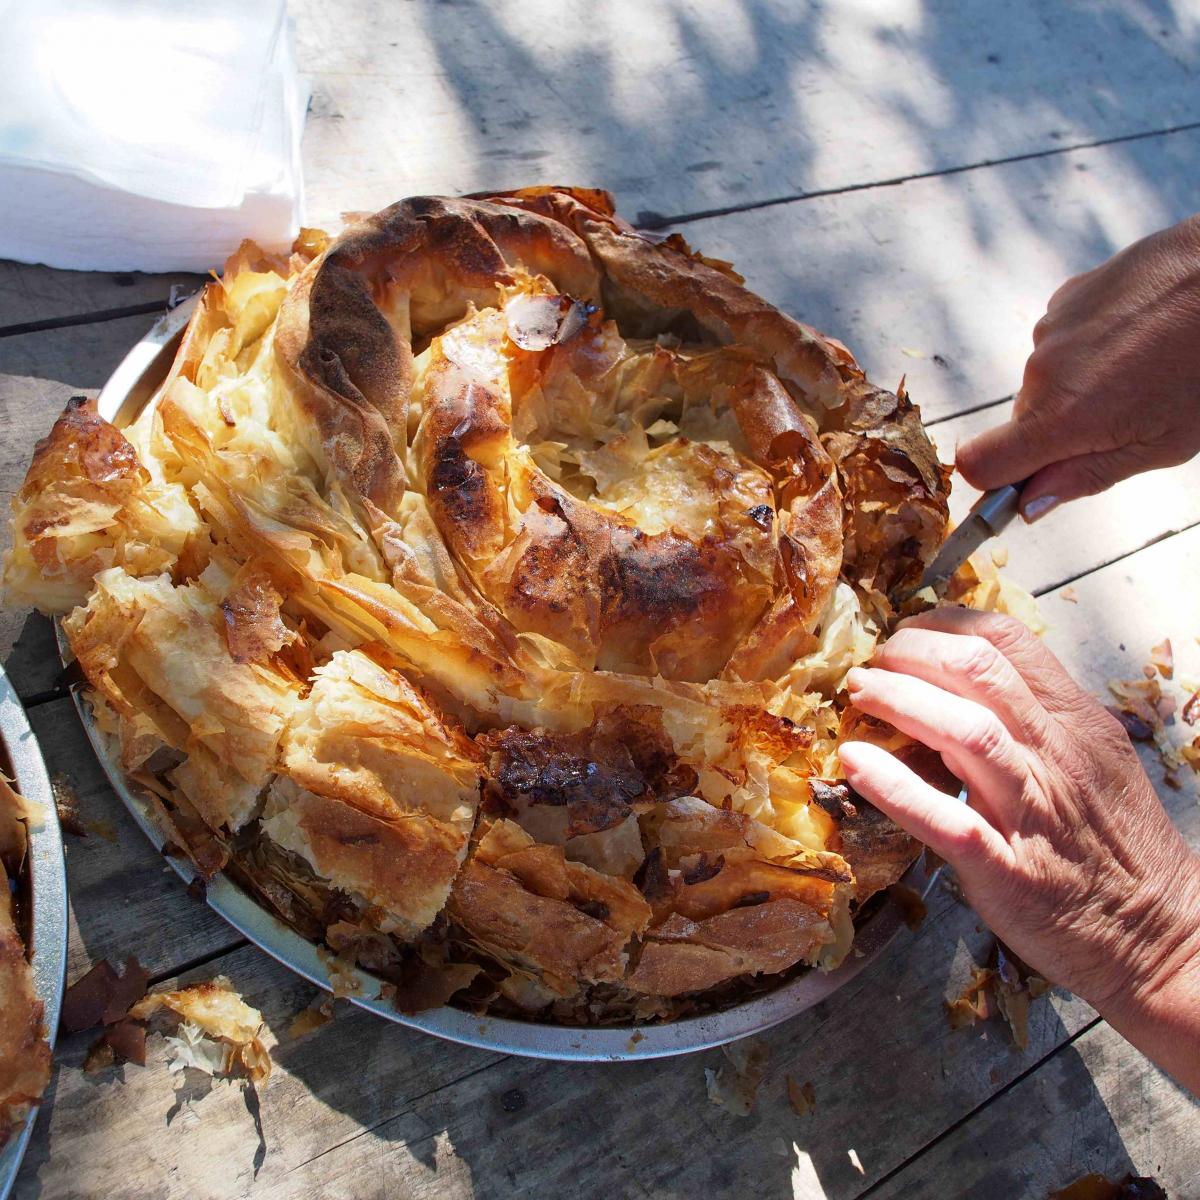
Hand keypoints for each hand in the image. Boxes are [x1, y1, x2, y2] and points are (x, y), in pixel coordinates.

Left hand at [837, 607, 1199, 1090]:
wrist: (1158, 937)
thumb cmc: (1114, 844)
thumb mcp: (1091, 758)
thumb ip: (1035, 715)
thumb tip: (964, 677)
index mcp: (1076, 722)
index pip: (1008, 641)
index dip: (944, 625)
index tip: (906, 632)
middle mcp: (1056, 756)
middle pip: (978, 672)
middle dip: (912, 653)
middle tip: (874, 662)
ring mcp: (1032, 812)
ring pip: (965, 732)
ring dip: (899, 702)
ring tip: (860, 694)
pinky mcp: (1007, 872)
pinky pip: (946, 820)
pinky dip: (895, 788)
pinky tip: (855, 764)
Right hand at [956, 214, 1199, 521]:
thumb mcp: (1162, 444)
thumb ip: (1085, 476)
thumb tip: (1028, 506)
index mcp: (1063, 417)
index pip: (979, 463)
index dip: (994, 483)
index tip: (1024, 486)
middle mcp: (1042, 372)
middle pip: (1023, 424)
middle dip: (1059, 432)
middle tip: (1123, 419)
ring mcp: (1051, 329)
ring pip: (1045, 382)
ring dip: (1078, 386)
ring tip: (1140, 370)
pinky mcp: (1066, 298)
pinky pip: (1060, 343)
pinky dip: (1087, 349)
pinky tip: (1136, 337)